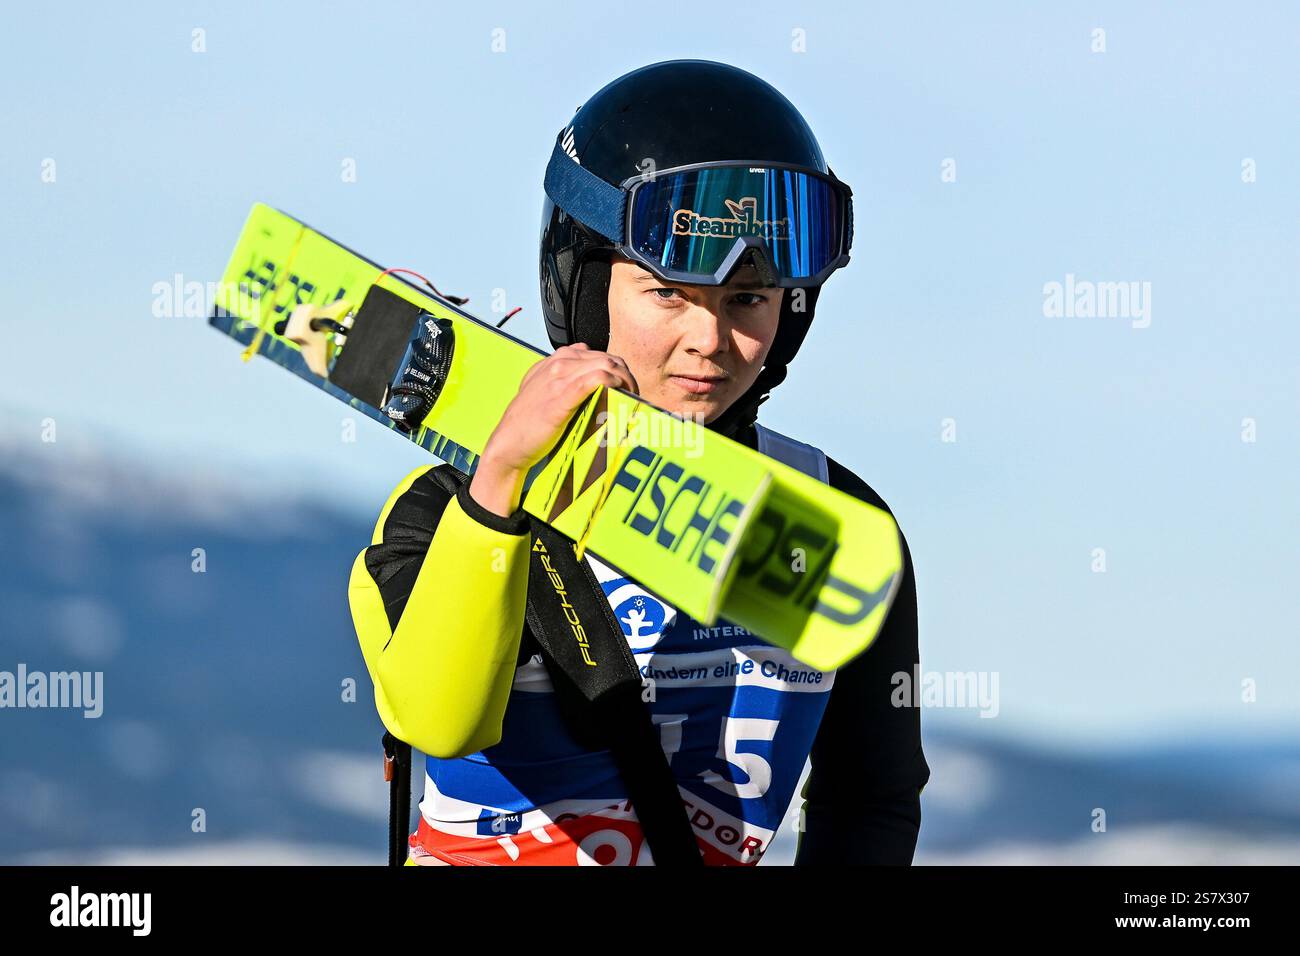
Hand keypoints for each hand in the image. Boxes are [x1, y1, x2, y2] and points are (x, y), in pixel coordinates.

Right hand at [469, 344, 637, 516]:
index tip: (624, 389)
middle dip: (626, 375)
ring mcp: (559, 376)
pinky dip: (614, 382)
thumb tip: (590, 378)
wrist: (509, 444)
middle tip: (633, 396)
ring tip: (631, 398)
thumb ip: (563, 381)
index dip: (616, 370)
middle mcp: (558, 363)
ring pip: (606, 364)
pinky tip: (620, 394)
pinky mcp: (562, 394)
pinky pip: (598, 378)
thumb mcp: (543, 393)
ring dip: (625, 380)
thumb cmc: (527, 425)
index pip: (598, 354)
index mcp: (554, 360)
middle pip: (607, 358)